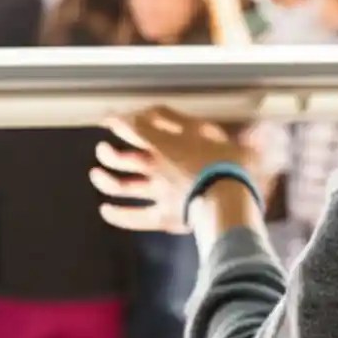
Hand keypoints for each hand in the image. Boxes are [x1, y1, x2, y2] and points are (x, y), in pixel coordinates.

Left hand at [91, 106, 251, 233]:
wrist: (228, 198)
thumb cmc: (231, 164)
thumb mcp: (226, 137)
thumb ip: (220, 126)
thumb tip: (241, 120)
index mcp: (167, 143)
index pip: (134, 127)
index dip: (118, 121)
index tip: (110, 119)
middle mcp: (155, 166)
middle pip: (120, 156)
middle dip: (107, 152)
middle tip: (102, 148)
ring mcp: (156, 192)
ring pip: (120, 186)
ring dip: (104, 180)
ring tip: (96, 175)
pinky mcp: (163, 217)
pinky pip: (133, 217)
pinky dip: (117, 215)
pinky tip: (106, 211)